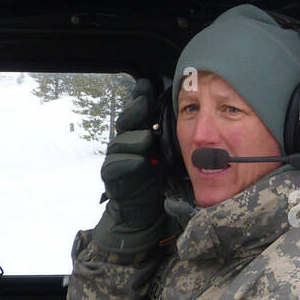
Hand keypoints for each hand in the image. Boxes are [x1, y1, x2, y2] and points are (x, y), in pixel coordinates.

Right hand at [90, 77, 172, 257]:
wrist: (141, 213)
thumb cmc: (154, 181)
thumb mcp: (165, 155)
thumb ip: (168, 136)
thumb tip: (186, 112)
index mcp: (138, 136)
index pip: (137, 112)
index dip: (140, 98)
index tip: (146, 86)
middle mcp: (125, 145)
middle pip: (126, 123)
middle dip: (134, 111)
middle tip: (143, 102)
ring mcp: (116, 161)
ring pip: (121, 143)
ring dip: (134, 139)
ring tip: (147, 138)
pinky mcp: (113, 180)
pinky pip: (116, 168)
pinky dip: (128, 163)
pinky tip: (140, 161)